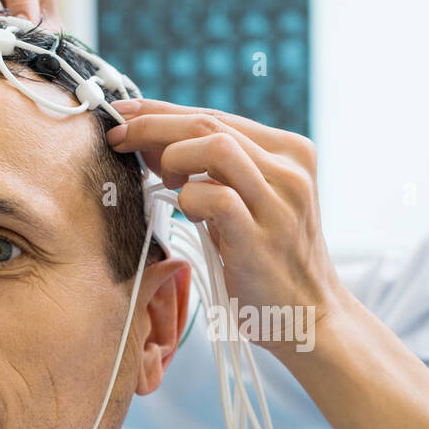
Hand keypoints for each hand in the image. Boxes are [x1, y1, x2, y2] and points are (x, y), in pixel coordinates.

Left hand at [107, 100, 350, 357]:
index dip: (162, 111)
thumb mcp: (253, 203)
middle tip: (118, 137)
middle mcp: (290, 170)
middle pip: (209, 124)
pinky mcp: (261, 237)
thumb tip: (152, 142)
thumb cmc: (271, 261)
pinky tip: (189, 214)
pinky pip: (213, 197)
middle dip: (152, 125)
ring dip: (172, 158)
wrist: (311, 317)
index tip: (124, 113)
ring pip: (214, 147)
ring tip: (165, 184)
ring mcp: (280, 202)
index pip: (216, 116)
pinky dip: (189, 199)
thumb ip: (216, 172)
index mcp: (291, 152)